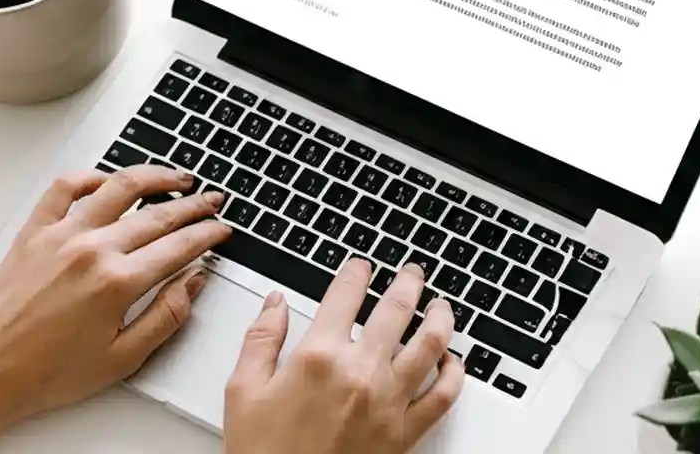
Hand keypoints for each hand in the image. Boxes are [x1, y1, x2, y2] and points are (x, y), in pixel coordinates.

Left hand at [0, 165, 230, 423]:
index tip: (221, 229)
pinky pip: (65, 188)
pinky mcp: (34, 232)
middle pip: (157, 213)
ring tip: (175, 176)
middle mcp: (91, 249)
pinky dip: (91, 177)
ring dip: (154, 176)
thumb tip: (193, 283)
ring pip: (118, 187)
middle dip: (193, 204)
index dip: (208, 234)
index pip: (179, 246)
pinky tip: (108, 180)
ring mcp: (61, 235)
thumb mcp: (122, 359)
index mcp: (117, 282)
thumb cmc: (45, 373)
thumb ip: (166, 316)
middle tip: (213, 200)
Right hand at [224, 260, 464, 453]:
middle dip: (408, 282)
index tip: (361, 267)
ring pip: (431, 344)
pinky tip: (453, 362)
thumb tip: (273, 304)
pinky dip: (456, 374)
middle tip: (412, 273)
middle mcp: (359, 373)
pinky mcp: (405, 432)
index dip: (357, 272)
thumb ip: (260, 339)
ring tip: (440, 306)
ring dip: (440, 318)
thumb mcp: (243, 391)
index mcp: (317, 356)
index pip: (346, 294)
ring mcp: (388, 401)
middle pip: (397, 308)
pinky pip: (444, 396)